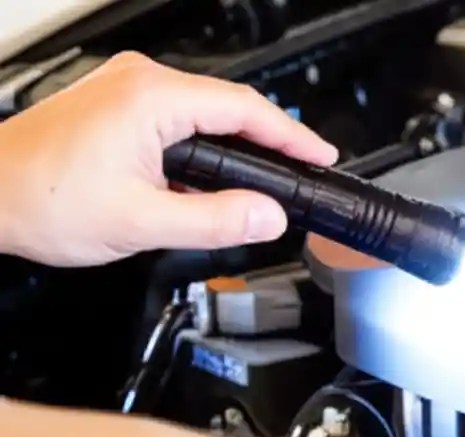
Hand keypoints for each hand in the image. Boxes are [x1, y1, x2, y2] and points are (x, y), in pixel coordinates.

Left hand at [0, 51, 336, 266]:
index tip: (320, 156)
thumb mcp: (143, 223)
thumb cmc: (40, 199)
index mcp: (151, 98)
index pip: (246, 110)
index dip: (292, 137)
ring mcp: (124, 88)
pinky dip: (204, 145)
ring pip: (203, 112)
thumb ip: (217, 222)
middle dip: (269, 142)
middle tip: (302, 172)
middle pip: (229, 106)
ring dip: (234, 146)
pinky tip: (211, 176)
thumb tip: (268, 216)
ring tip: (264, 181)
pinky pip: (177, 116)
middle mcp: (138, 81)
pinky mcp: (114, 103)